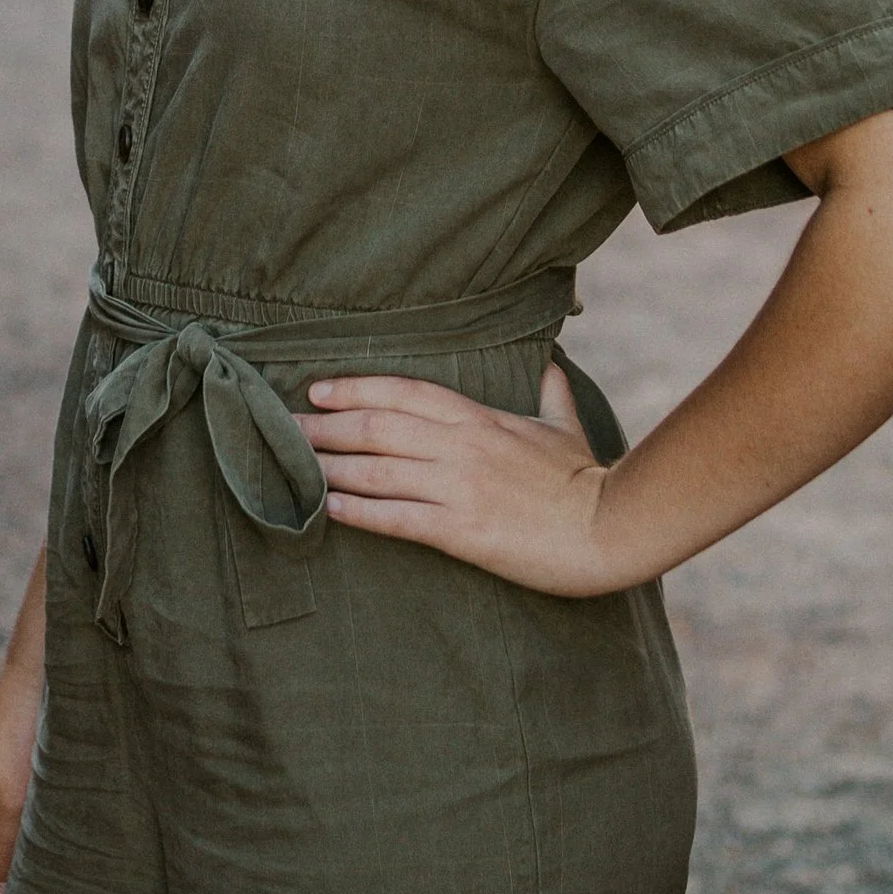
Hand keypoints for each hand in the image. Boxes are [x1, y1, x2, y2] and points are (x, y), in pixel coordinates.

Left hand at [305, 359, 626, 595]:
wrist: (609, 528)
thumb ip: (550, 392)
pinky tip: (326, 507)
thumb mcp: (566, 426)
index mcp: (482, 418)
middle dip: (325, 425)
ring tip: (291, 464)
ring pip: (377, 469)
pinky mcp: (461, 531)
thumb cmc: (587, 479)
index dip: (356, 387)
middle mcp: (462, 446)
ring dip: (328, 464)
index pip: (405, 392)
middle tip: (282, 425)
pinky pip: (395, 517)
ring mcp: (459, 487)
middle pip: (378, 426)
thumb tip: (549, 362)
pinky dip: (356, 510)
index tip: (318, 388)